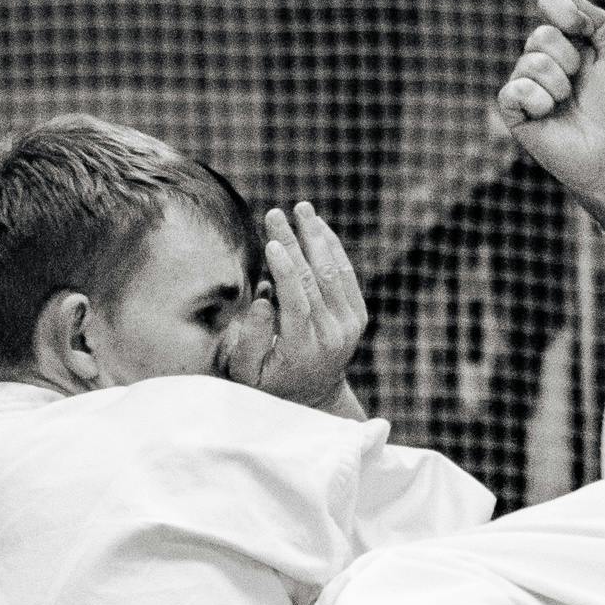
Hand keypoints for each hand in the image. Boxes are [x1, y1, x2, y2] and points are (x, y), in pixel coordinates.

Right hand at [216, 203, 368, 412]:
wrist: (313, 395)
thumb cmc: (269, 381)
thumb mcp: (247, 371)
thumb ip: (251, 338)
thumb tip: (263, 298)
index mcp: (301, 349)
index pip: (296, 302)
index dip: (285, 270)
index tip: (271, 242)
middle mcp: (331, 337)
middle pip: (313, 281)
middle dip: (293, 243)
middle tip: (274, 213)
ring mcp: (348, 326)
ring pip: (333, 273)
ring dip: (316, 237)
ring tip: (301, 208)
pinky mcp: (357, 317)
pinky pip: (346, 276)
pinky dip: (333, 248)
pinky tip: (318, 226)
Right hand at [489, 0, 604, 194]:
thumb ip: (597, 20)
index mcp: (571, 46)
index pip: (550, 6)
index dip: (561, 10)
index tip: (581, 28)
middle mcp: (547, 63)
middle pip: (540, 35)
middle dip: (567, 57)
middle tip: (580, 82)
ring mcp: (529, 88)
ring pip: (529, 62)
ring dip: (557, 83)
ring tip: (567, 104)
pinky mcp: (515, 112)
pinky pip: (513, 89)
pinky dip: (537, 99)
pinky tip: (549, 114)